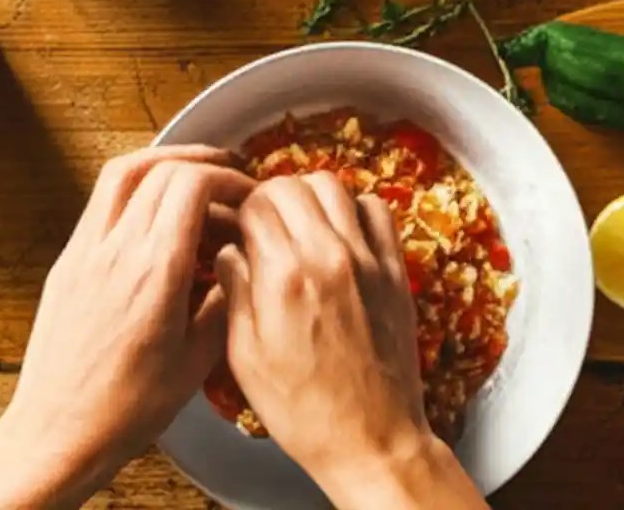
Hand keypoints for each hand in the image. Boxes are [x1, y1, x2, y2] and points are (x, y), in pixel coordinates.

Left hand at [0, 146, 254, 509]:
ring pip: (121, 174)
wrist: (58, 432)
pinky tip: (155, 209)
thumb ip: (224, 305)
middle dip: (202, 164)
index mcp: (153, 273)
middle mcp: (114, 251)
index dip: (227, 179)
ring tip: (193, 172)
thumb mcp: (196, 362)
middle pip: (158, 170)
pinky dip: (134, 188)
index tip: (248, 196)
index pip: (191, 186)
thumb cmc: (126, 409)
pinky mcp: (67, 262)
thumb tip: (240, 268)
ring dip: (162, 162)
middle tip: (230, 177)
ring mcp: (84, 252)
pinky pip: (100, 202)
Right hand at [218, 172, 486, 509]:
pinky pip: (377, 210)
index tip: (236, 228)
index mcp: (283, 277)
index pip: (255, 205)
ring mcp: (367, 260)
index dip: (238, 212)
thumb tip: (228, 252)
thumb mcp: (245, 358)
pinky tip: (340, 231)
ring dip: (309, 195)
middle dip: (269, 197)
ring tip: (299, 222)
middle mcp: (327, 256)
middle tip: (263, 223)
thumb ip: (235, 293)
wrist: (370, 439)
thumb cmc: (301, 409)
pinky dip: (354, 207)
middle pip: (292, 186)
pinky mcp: (395, 271)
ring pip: (334, 186)